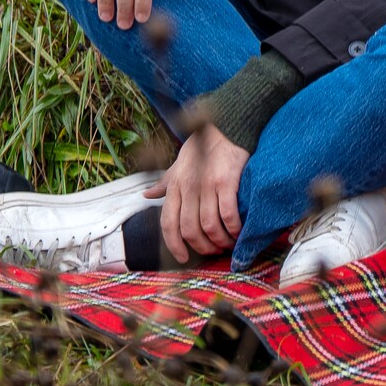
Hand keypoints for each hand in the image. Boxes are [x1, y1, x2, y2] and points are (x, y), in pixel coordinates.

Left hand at [144, 124, 247, 261]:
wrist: (225, 128)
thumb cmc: (202, 149)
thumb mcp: (178, 166)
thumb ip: (164, 183)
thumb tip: (146, 196)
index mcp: (174, 187)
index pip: (168, 224)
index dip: (174, 246)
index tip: (184, 258)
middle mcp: (188, 188)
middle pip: (189, 229)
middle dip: (202, 247)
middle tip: (214, 251)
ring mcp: (207, 185)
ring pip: (209, 226)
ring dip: (220, 241)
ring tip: (228, 244)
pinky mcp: (226, 182)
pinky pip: (228, 214)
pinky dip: (234, 228)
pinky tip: (239, 232)